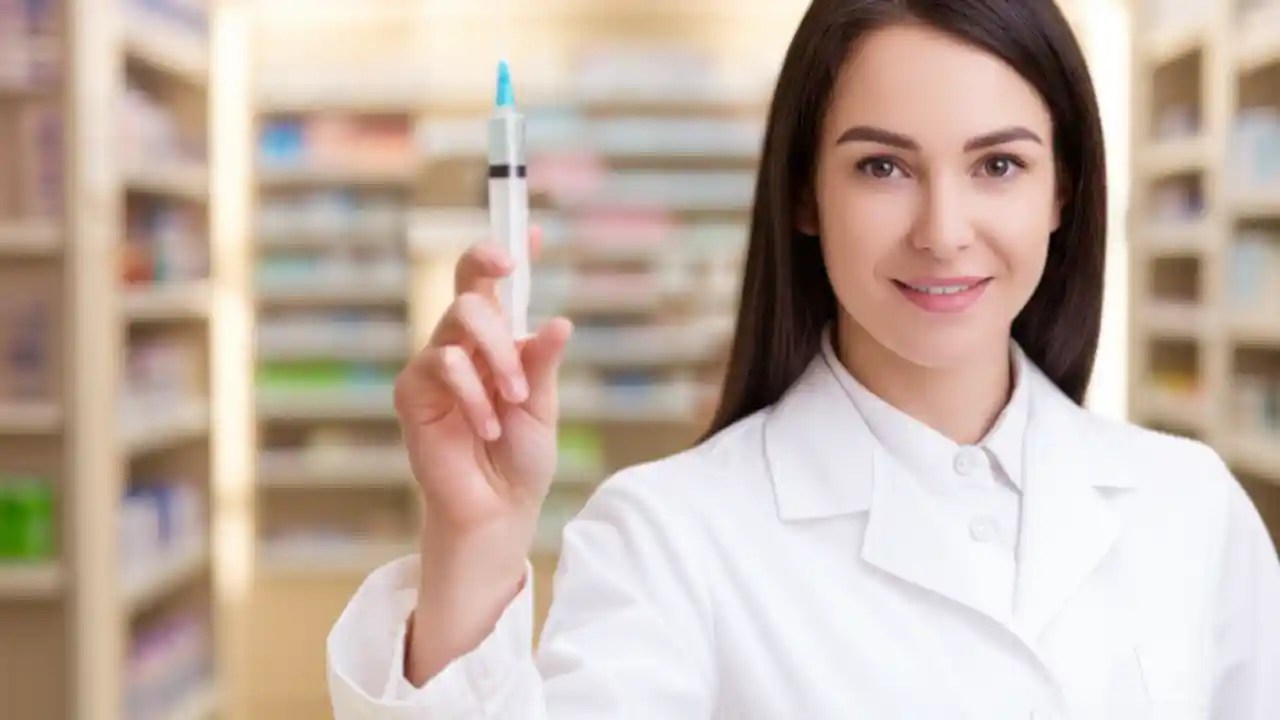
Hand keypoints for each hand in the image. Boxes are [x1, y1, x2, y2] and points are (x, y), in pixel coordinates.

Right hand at [394, 227, 572, 683]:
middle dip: (499, 299)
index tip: (533, 235)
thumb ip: (542, 363)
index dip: (508, 253)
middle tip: (524, 348)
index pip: (497, 286)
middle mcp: (462, 345)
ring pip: (458, 321)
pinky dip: (473, 393)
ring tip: (513, 404)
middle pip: (470, 285)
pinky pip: (441, 365)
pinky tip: (487, 424)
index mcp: (497, 342)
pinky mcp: (413, 393)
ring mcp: (435, 366)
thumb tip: (559, 322)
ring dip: (497, 360)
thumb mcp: (544, 405)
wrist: (497, 510)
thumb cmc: (520, 458)